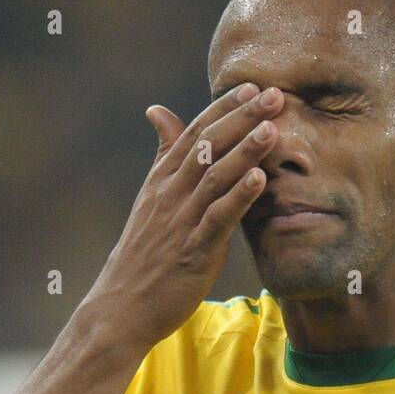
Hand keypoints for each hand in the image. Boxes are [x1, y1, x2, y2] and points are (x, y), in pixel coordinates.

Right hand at [82, 84, 283, 351]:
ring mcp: (180, 221)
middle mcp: (170, 194)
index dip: (223, 108)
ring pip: (214, 177)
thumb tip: (158, 111)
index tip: (251, 86)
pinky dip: (238, 197)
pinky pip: (218, 219)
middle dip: (241, 118)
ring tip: (272, 127)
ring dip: (244, 150)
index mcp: (162, 180)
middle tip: (273, 94)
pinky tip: (259, 179)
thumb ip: (164, 156)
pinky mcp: (192, 251)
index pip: (194, 133)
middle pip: (208, 146)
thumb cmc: (143, 255)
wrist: (121, 307)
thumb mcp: (151, 199)